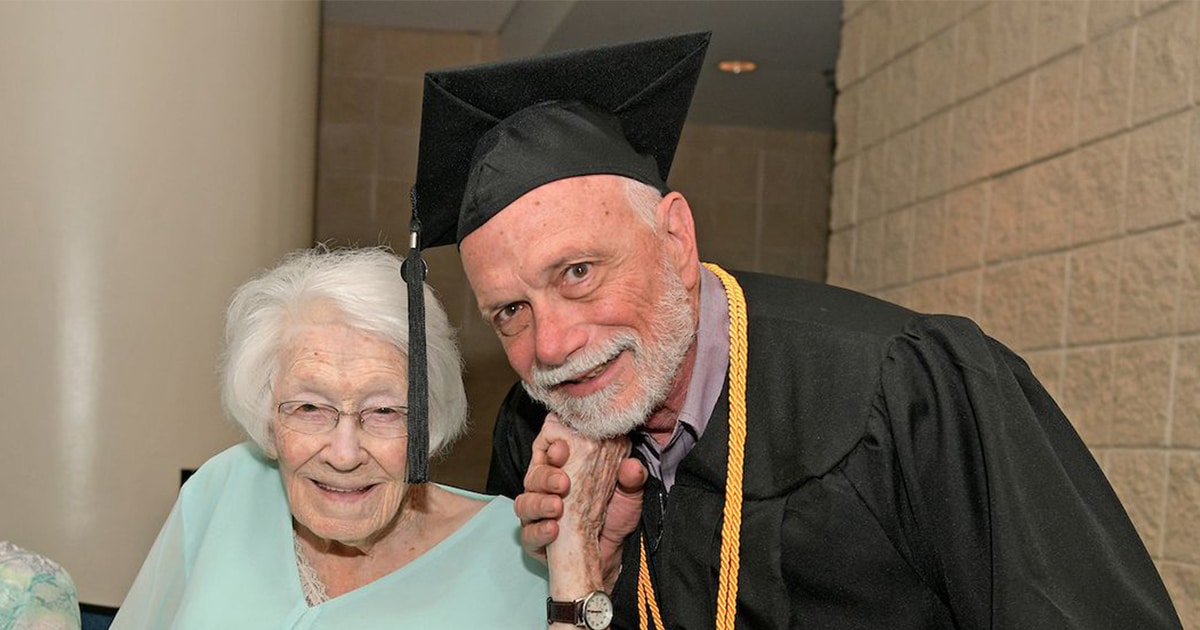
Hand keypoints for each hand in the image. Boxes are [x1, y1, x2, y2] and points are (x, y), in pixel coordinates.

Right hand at [514, 414, 646, 589]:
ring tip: (557, 507)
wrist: (614, 556)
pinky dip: (539, 531)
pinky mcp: (535, 540)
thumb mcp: (628, 495)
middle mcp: (545, 489)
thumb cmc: (615, 518)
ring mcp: (537, 514)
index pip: (548, 449)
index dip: (551, 446)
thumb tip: (632, 467)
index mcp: (563, 469)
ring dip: (539, 503)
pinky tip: (553, 529)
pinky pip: (527, 534)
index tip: (563, 449)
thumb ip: (631, 479)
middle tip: (563, 482)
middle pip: (533, 475)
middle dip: (545, 476)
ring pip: (524, 503)